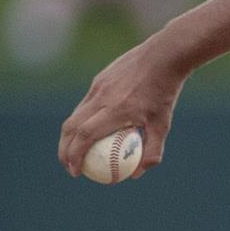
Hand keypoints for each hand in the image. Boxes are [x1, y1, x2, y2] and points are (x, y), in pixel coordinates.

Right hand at [58, 42, 185, 178]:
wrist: (163, 56)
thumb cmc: (165, 92)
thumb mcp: (163, 125)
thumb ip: (152, 151)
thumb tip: (136, 175)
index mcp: (116, 110)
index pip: (85, 135)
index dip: (75, 155)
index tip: (76, 172)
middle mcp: (102, 97)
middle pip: (71, 127)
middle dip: (64, 150)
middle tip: (69, 166)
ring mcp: (98, 86)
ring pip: (76, 114)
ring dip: (71, 135)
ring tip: (75, 151)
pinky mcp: (99, 79)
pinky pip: (86, 104)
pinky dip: (82, 120)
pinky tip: (91, 129)